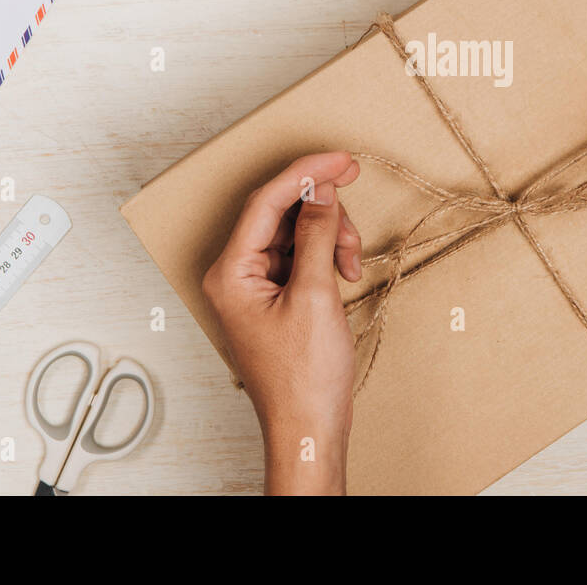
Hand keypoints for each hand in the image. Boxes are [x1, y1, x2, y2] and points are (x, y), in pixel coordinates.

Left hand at [202, 151, 361, 494]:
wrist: (308, 427)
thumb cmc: (303, 378)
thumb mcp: (315, 296)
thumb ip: (315, 235)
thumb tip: (321, 192)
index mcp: (230, 272)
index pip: (266, 202)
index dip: (306, 173)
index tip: (341, 160)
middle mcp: (235, 274)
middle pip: (281, 212)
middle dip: (324, 212)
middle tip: (355, 213)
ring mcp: (254, 286)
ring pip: (295, 231)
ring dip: (330, 236)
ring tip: (351, 264)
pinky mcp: (275, 296)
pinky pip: (300, 254)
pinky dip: (327, 255)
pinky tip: (345, 272)